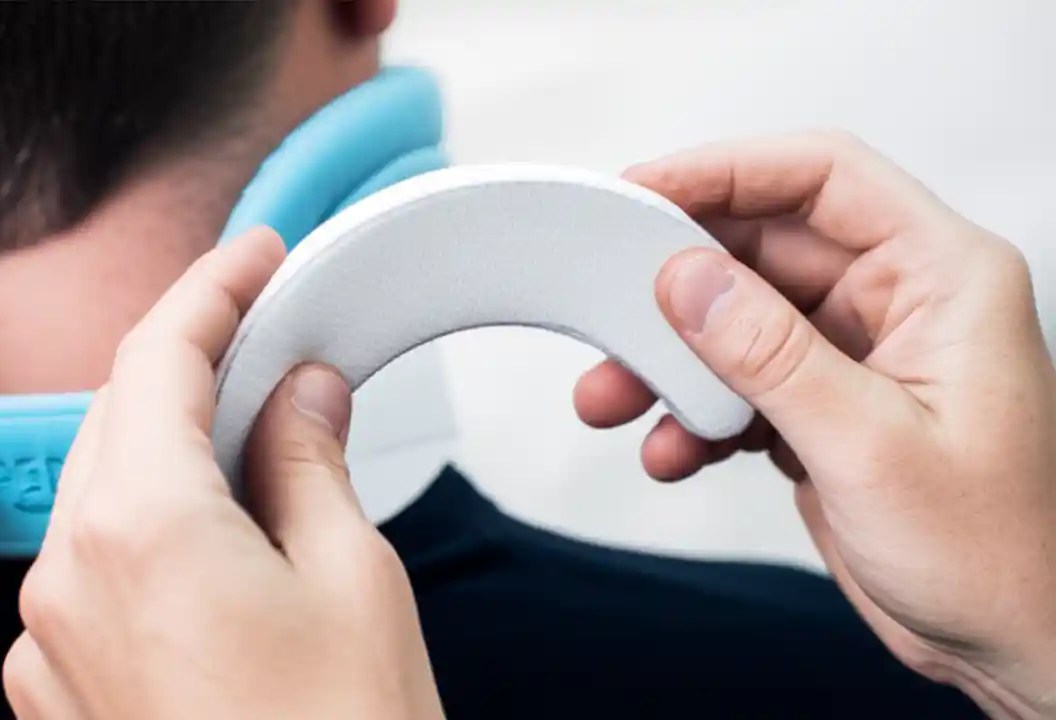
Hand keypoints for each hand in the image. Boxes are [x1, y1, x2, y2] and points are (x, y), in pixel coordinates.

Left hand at [2, 228, 442, 719]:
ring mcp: (53, 642)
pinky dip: (153, 518)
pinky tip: (220, 522)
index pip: (158, 359)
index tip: (252, 261)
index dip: (212, 291)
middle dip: (192, 360)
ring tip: (262, 428)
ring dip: (173, 441)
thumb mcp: (352, 577)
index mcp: (140, 531)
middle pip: (120, 414)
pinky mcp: (64, 686)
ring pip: (105, 487)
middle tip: (271, 332)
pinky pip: (96, 562)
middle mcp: (69, 580)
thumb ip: (309, 463)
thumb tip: (301, 396)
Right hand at [574, 132, 1055, 717]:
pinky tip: (674, 448)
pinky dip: (696, 413)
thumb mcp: (870, 446)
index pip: (822, 179)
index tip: (642, 191)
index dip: (726, 172)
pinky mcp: (825, 409)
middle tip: (607, 312)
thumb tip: (686, 279)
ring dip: (671, 361)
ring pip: (738, 322)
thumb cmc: (998, 555)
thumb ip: (770, 355)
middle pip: (762, 251)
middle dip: (675, 288)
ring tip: (614, 396)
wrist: (1013, 645)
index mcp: (942, 278)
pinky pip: (740, 383)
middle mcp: (898, 304)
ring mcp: (857, 357)